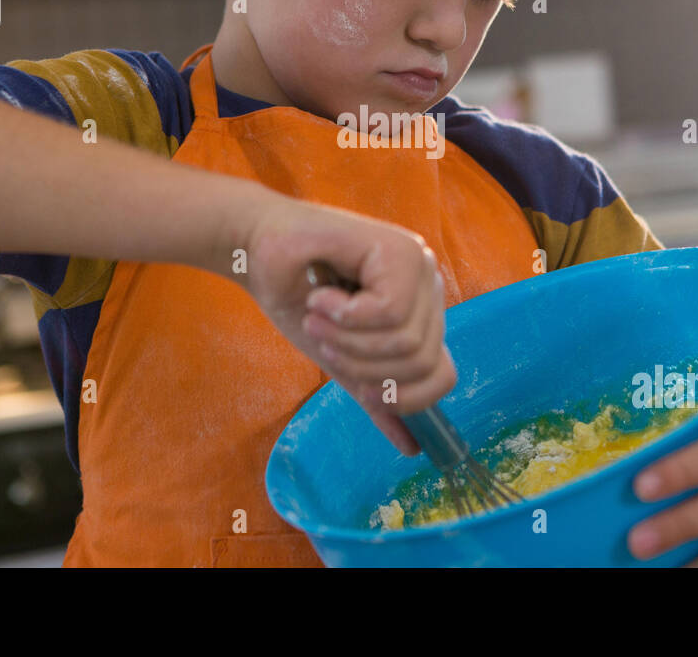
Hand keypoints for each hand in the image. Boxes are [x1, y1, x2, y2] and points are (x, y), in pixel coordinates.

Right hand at [242, 194, 454, 455]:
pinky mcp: (398, 250)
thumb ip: (375, 394)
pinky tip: (321, 297)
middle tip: (322, 340)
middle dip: (360, 364)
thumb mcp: (339, 358)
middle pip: (419, 362)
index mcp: (421, 314)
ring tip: (317, 318)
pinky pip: (389, 312)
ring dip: (347, 340)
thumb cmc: (294, 296)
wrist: (255, 250)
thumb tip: (412, 447)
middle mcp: (427, 288)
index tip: (358, 385)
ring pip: (405, 341)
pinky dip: (345, 316)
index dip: (403, 396)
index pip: (442, 376)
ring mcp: (417, 265)